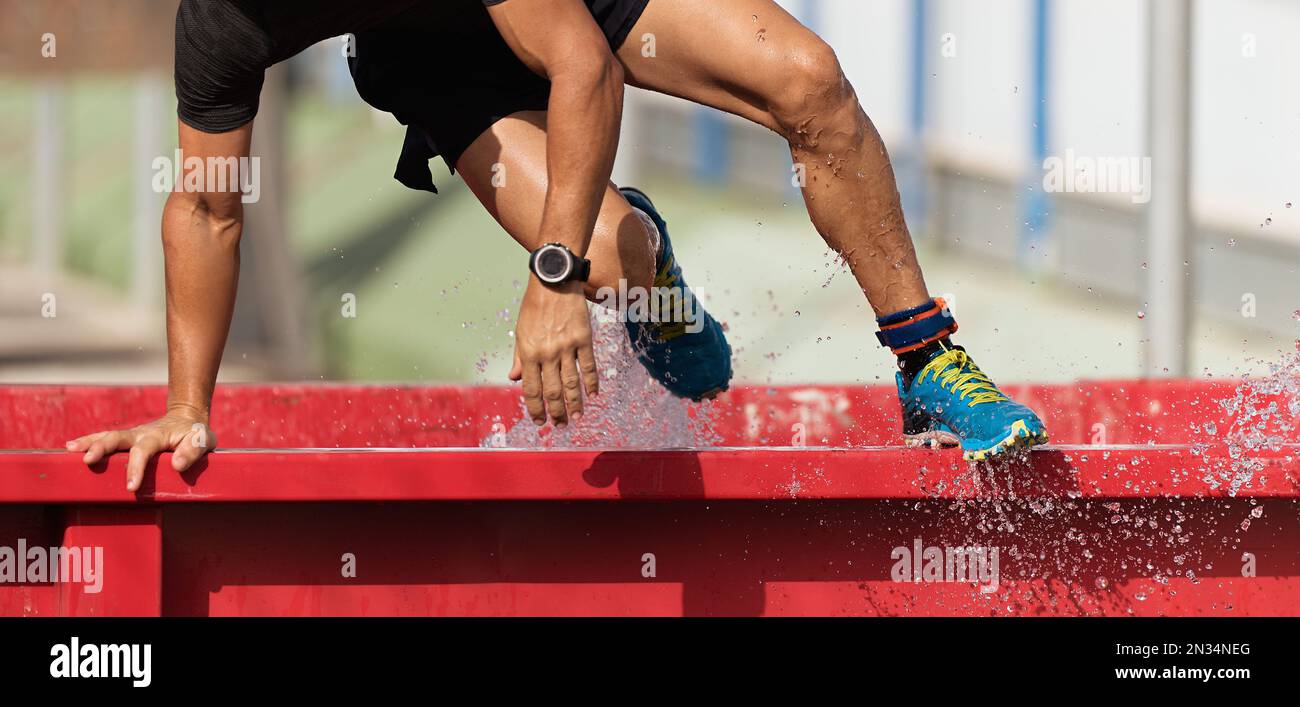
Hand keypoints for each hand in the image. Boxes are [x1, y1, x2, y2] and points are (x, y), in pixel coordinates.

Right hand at [66, 407, 215, 492]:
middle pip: (117, 438)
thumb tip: (176, 466)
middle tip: (89, 461)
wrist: (187, 419)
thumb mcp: (203, 440)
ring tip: (70, 450)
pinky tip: (70, 448)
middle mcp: (140, 433)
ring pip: (107, 436)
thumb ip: (192, 451)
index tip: (131, 487)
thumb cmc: (195, 433)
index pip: (143, 452)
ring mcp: (131, 436)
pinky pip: (105, 438)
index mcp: (157, 436)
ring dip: (89, 443)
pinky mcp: (126, 439)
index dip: (136, 468)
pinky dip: (89, 441)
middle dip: (102, 448)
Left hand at [509, 278, 598, 426]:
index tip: (539, 420)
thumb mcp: (521, 331)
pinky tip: (593, 395)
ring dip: (574, 403)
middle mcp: (547, 353)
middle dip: (556, 411)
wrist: (553, 280)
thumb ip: (520, 357)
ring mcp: (567, 347)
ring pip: (571, 383)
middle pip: (552, 390)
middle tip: (560, 425)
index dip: (535, 408)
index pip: (532, 389)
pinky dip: (592, 382)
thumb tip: (514, 379)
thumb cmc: (534, 305)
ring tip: (577, 417)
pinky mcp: (583, 338)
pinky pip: (589, 366)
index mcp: (529, 352)